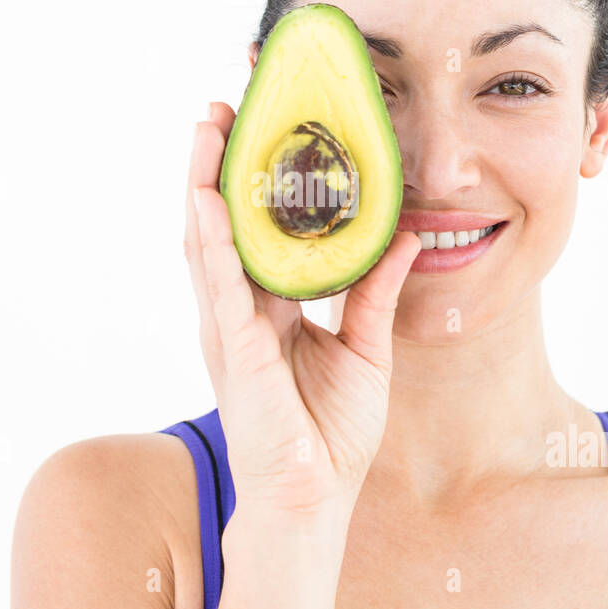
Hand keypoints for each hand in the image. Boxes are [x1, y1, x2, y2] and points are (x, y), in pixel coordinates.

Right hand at [184, 102, 420, 522]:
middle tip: (221, 110)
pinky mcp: (233, 350)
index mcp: (268, 308)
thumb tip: (404, 235)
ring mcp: (229, 328)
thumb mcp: (365, 346)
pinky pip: (221, 286)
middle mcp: (240, 310)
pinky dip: (212, 240)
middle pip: (220, 223)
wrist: (316, 498)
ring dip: (203, 184)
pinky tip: (208, 199)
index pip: (253, 229)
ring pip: (208, 242)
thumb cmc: (330, 432)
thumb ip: (376, 290)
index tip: (256, 128)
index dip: (250, 180)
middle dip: (217, 166)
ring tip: (206, 131)